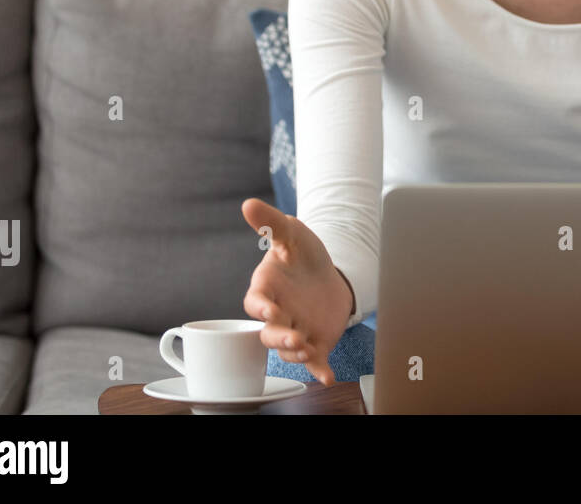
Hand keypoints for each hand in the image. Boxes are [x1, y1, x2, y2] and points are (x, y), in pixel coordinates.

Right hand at [241, 198, 354, 386]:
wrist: (331, 274)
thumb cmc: (303, 255)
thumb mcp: (292, 234)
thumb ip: (270, 223)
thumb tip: (249, 204)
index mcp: (267, 289)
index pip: (256, 302)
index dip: (260, 307)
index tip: (269, 309)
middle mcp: (277, 314)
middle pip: (269, 332)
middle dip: (279, 335)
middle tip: (294, 335)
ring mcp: (295, 329)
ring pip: (287, 348)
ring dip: (295, 351)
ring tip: (307, 347)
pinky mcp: (315, 342)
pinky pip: (313, 361)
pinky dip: (318, 370)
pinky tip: (326, 377)